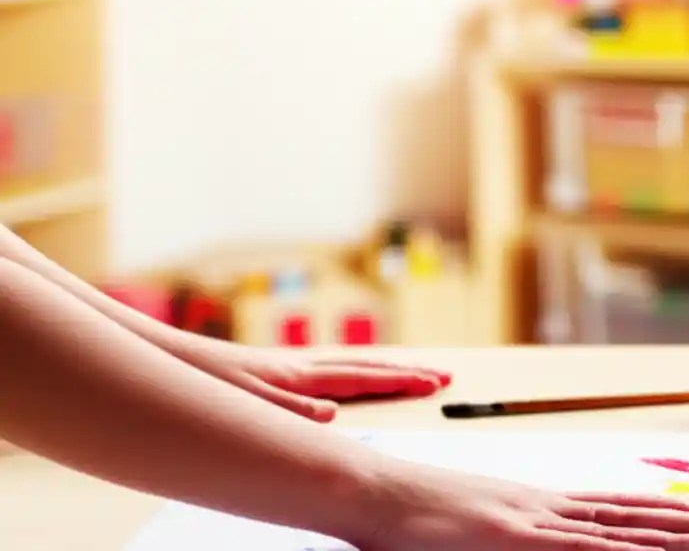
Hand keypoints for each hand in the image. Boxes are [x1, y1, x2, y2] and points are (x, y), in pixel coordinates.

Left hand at [167, 335, 449, 421]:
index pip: (363, 377)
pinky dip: (353, 377)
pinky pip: (328, 374)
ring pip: (347, 368)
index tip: (437, 383)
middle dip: (405, 373)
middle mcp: (298, 368)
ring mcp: (286, 369)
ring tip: (409, 377)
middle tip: (442, 377)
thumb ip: (290, 410)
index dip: (402, 381)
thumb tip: (334, 415)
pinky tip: (348, 389)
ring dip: (382, 373)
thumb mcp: (243, 403)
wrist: (160, 358)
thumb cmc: (197, 382)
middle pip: (365, 367)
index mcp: (298, 376)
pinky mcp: (270, 375)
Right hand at [354, 465, 688, 550]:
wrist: (374, 493)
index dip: (661, 512)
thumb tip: (529, 544)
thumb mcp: (471, 530)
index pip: (613, 508)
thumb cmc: (410, 515)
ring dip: (676, 537)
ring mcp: (536, 522)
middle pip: (631, 515)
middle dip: (688, 523)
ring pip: (621, 531)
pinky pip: (585, 549)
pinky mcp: (518, 540)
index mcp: (537, 505)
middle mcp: (547, 508)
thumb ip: (511, 539)